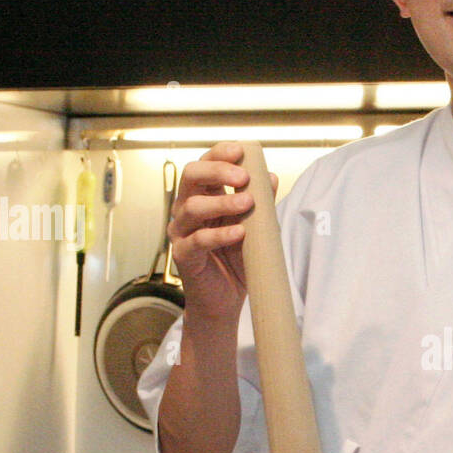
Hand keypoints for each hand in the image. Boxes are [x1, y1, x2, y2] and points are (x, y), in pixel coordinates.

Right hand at [168, 142, 277, 322]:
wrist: (227, 301)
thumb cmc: (237, 261)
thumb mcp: (255, 229)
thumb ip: (261, 204)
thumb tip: (271, 177)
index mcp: (203, 197)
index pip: (204, 165)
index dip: (219, 154)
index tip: (240, 150)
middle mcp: (187, 210)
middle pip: (190, 177)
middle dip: (217, 171)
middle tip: (242, 177)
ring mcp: (181, 232)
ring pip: (192, 207)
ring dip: (221, 201)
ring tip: (247, 203)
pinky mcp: (183, 256)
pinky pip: (196, 240)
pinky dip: (218, 234)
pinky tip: (238, 232)